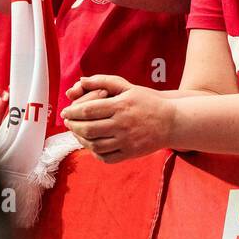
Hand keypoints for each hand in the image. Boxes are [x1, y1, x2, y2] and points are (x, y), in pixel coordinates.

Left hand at [60, 74, 174, 163]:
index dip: (72, 112)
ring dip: (81, 139)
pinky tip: (92, 144)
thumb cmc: (149, 102)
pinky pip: (106, 157)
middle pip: (88, 128)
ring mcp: (126, 141)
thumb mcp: (129, 87)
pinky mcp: (130, 153)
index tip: (65, 112)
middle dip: (72, 126)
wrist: (173, 121)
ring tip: (77, 133)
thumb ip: (104, 81)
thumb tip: (81, 81)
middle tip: (68, 123)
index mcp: (121, 106)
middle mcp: (122, 124)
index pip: (88, 110)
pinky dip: (94, 152)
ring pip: (94, 144)